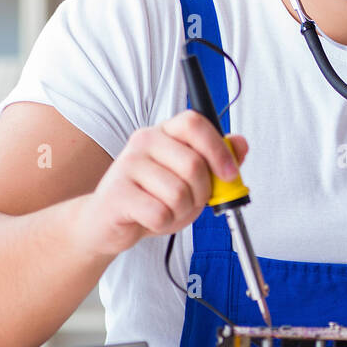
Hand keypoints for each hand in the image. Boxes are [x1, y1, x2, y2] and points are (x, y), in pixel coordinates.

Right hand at [76, 110, 248, 258]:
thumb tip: (240, 144)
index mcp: (164, 132)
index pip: (195, 123)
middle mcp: (144, 141)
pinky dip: (164, 223)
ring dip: (182, 211)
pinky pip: (160, 212)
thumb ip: (216, 162)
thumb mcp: (191, 179)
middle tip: (192, 201)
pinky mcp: (117, 194)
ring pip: (179, 193)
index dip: (218, 149)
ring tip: (168, 210)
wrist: (106, 222)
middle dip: (202, 192)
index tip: (229, 174)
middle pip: (193, 164)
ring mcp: (127, 165)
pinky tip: (151, 219)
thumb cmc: (152, 198)